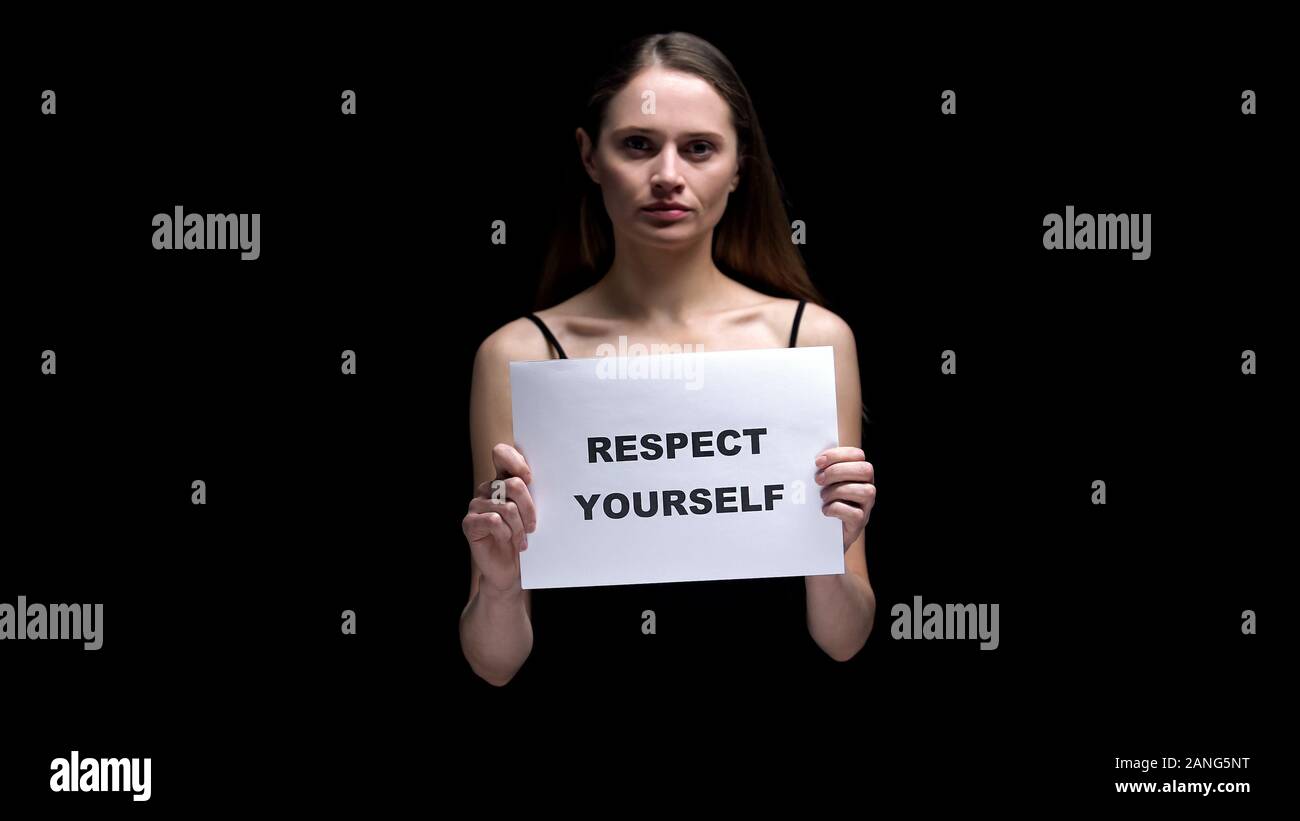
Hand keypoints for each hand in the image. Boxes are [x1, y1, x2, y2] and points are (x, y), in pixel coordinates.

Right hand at [462, 443, 537, 593]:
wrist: (509, 568)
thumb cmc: (523, 537)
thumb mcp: (531, 512)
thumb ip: (533, 492)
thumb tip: (543, 476)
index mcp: (501, 480)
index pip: (501, 453)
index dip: (516, 461)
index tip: (530, 478)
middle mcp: (487, 489)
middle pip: (513, 484)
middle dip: (529, 508)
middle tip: (533, 526)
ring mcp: (476, 505)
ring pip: (507, 507)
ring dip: (520, 527)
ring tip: (522, 538)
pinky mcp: (470, 523)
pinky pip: (494, 520)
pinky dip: (506, 533)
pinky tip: (508, 541)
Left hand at [814, 447, 875, 549]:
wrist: (822, 533)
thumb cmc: (822, 501)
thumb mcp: (823, 482)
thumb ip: (823, 469)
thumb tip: (813, 460)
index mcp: (858, 473)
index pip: (858, 454)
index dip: (838, 455)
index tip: (818, 462)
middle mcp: (866, 487)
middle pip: (865, 470)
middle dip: (838, 471)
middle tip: (818, 480)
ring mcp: (866, 506)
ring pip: (865, 491)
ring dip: (839, 491)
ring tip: (823, 496)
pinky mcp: (859, 523)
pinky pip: (855, 513)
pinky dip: (837, 509)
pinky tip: (825, 510)